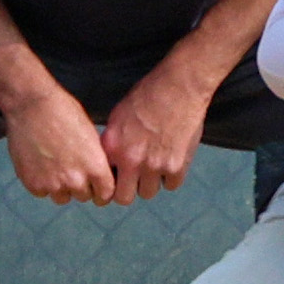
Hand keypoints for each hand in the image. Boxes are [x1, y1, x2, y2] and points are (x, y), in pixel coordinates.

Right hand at [0, 77, 116, 205]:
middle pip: (84, 196)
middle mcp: (75, 180)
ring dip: (61, 187)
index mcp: (95, 167)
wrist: (32, 107)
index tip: (98, 187)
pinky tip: (41, 165)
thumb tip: (100, 175)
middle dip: (81, 187)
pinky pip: (42, 193)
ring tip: (56, 166)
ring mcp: (52, 184)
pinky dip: (42, 183)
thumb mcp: (91, 135)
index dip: (103, 191)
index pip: (106, 195)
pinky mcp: (32, 184)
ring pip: (62, 197)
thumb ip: (96, 160)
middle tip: (73, 170)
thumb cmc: (64, 113)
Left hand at [100, 53, 220, 204]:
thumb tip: (112, 163)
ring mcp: (154, 165)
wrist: (180, 85)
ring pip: (148, 193)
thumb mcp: (119, 117)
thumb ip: (113, 143)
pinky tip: (172, 159)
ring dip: (151, 183)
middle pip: (124, 198)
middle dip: (129, 190)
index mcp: (112, 147)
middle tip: (136, 180)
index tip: (117, 179)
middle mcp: (130, 160)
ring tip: (156, 165)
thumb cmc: (149, 95)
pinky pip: (171, 185)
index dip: (111, 182)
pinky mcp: (177, 165)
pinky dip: (172, 176)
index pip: (104, 182)